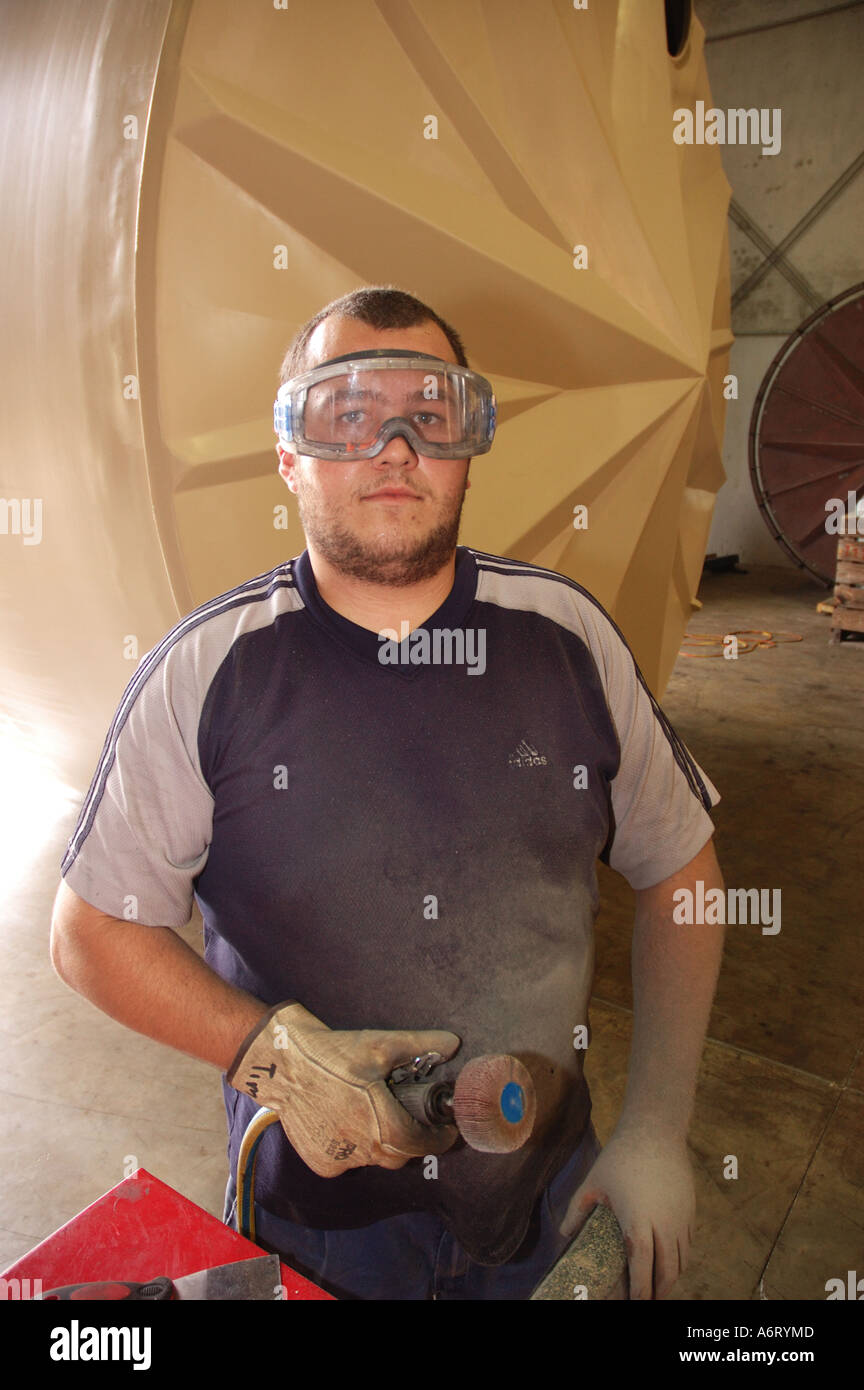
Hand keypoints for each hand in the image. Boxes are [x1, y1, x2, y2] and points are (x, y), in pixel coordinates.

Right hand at [227, 1002, 460, 1176]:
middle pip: (398, 1154)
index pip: (421, 1144)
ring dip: (379, 1141)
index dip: (437, 1139)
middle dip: (409, 1138)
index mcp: (382, 1126)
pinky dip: (354, 1147)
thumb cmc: (334, 1055)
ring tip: (372, 1112)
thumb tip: (453, 1044)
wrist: (283, 1066)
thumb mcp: (380, 1045)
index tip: (445, 1132)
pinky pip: (349, 1161)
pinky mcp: (322, 1164)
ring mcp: (340, 1160)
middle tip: (408, 1116)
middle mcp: (363, 1151)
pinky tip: (347, 1121)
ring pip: (373, 1158)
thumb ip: (421, 1046)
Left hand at [558, 1125, 694, 1298]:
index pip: (642, 1267)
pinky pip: (688, 1245)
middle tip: (646, 1301)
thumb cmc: (621, 1156)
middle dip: (658, 1293)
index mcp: (638, 1221)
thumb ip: (578, 1210)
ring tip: (657, 1286)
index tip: (634, 1303)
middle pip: (667, 1273)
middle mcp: (664, 1225)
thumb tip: (564, 1234)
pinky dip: (679, 1260)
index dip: (640, 1290)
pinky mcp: (690, 1211)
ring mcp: (680, 1219)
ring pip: (681, 1262)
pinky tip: (668, 1261)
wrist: (656, 1131)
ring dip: (670, 1278)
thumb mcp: (594, 1181)